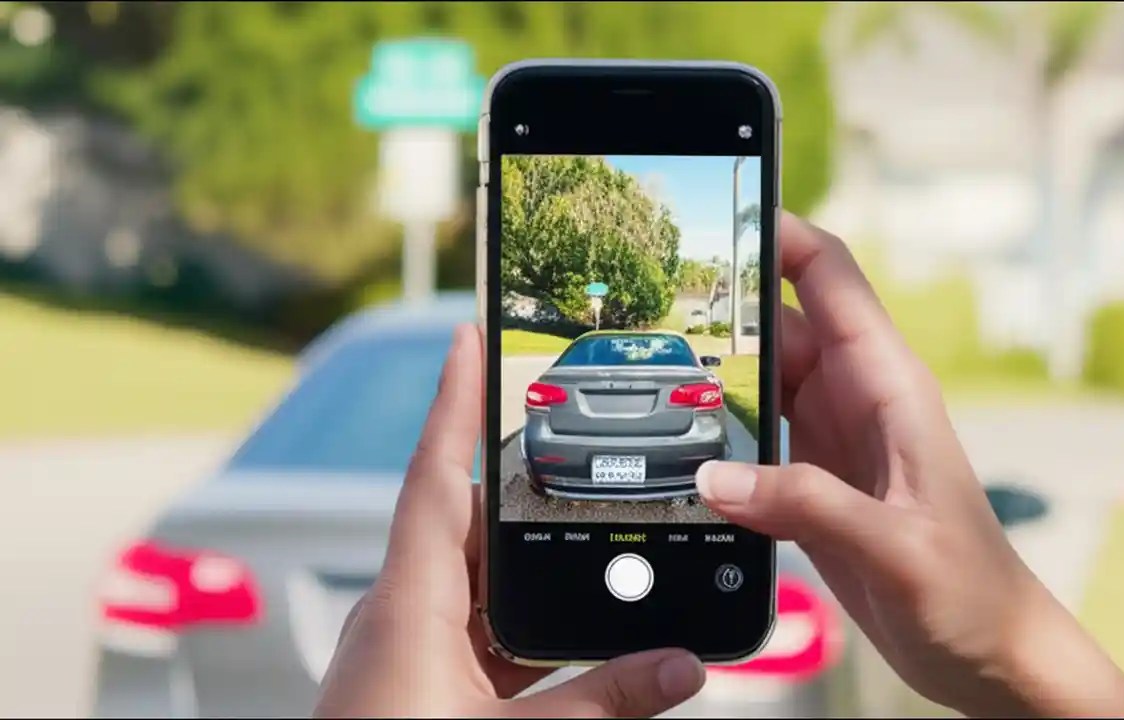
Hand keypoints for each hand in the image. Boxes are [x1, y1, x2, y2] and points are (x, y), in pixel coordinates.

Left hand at [315, 324, 704, 717]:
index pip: (432, 476)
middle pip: (467, 528)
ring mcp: (405, 655)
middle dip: (526, 500)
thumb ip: (602, 703)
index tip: (467, 337)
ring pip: (476, 590)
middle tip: (579, 466)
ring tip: (593, 564)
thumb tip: (677, 667)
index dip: (451, 401)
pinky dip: (522, 635)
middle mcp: (400, 616)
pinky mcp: (415, 690)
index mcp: (408, 606)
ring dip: (531, 580)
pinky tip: (569, 654)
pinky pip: (475, 638)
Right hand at [695, 214, 1123, 717]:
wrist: (985, 654)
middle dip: (721, 306)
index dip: (780, 233)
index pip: (829, 279)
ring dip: (714, 374)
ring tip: (654, 369)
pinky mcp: (812, 481)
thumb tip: (717, 479)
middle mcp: (856, 400)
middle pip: (777, 324)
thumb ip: (807, 507)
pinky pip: (754, 435)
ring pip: (760, 379)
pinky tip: (685, 445)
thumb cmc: (970, 591)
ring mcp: (831, 439)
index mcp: (888, 386)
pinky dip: (719, 434)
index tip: (722, 212)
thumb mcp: (895, 547)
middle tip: (653, 304)